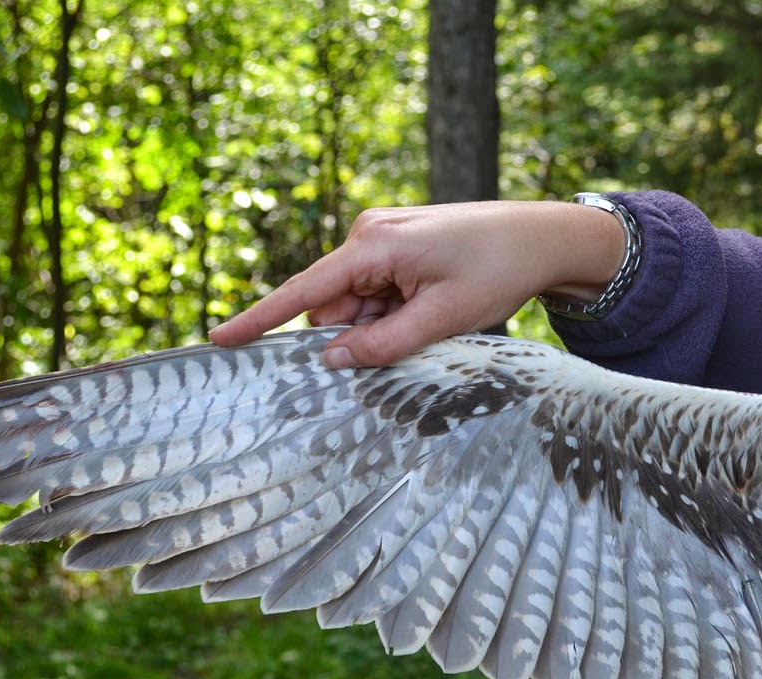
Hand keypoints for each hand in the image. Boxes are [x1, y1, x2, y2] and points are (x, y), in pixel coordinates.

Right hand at [209, 200, 625, 367]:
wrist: (542, 236)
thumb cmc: (498, 270)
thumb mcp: (444, 318)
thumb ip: (384, 344)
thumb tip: (332, 361)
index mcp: (373, 245)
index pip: (304, 292)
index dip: (261, 320)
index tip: (219, 341)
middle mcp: (368, 235)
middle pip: (336, 307)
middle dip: (362, 332)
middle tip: (420, 334)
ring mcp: (382, 239)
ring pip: (359, 304)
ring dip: (385, 323)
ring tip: (438, 313)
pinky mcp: (397, 246)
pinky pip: (378, 292)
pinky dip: (397, 310)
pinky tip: (435, 303)